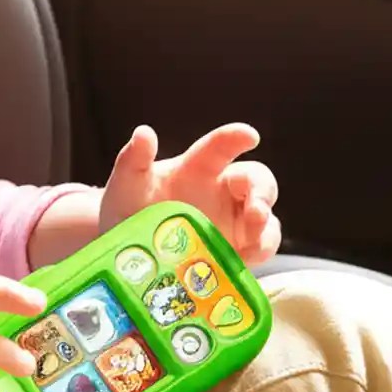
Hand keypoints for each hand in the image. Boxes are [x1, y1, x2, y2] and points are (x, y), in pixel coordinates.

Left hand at [99, 123, 280, 264]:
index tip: (249, 136)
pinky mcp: (237, 249)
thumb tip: (143, 132)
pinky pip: (261, 247)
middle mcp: (220, 191)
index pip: (218, 148)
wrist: (126, 257)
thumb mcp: (125, 187)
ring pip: (266, 217)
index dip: (234, 138)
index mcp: (196, 169)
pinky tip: (243, 259)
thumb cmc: (128, 210)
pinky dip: (258, 252)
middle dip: (261, 191)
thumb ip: (132, 160)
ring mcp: (232, 221)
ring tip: (250, 242)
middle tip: (255, 210)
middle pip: (257, 180)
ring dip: (264, 227)